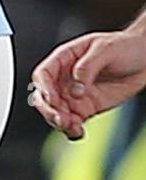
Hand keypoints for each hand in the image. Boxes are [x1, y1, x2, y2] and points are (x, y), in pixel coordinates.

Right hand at [29, 29, 145, 139]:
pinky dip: (72, 130)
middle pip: (44, 96)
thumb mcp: (105, 49)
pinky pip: (74, 122)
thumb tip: (76, 88)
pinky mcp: (88, 108)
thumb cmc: (124, 46)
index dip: (44, 88)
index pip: (44, 74)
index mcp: (65, 58)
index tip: (53, 100)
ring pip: (57, 112)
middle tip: (61, 119)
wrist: (144, 59)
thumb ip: (87, 67)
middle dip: (49, 110)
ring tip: (72, 127)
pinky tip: (78, 132)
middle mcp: (66, 78)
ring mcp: (76, 95)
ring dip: (60, 123)